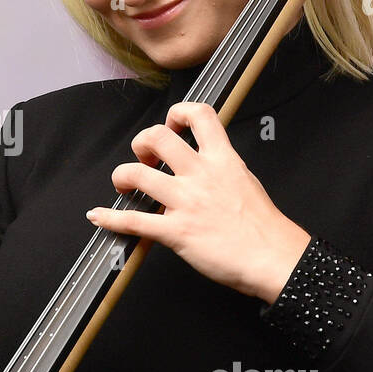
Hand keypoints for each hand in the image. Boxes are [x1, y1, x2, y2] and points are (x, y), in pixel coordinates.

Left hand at [85, 101, 310, 303]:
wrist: (274, 258)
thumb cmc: (265, 227)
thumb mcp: (246, 182)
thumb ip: (222, 168)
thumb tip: (205, 164)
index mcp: (222, 160)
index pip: (199, 116)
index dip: (178, 112)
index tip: (171, 123)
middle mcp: (201, 175)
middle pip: (157, 138)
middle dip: (142, 143)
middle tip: (144, 157)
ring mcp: (185, 202)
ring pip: (136, 174)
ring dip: (121, 177)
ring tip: (124, 185)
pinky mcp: (175, 231)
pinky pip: (132, 221)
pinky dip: (109, 218)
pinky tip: (98, 215)